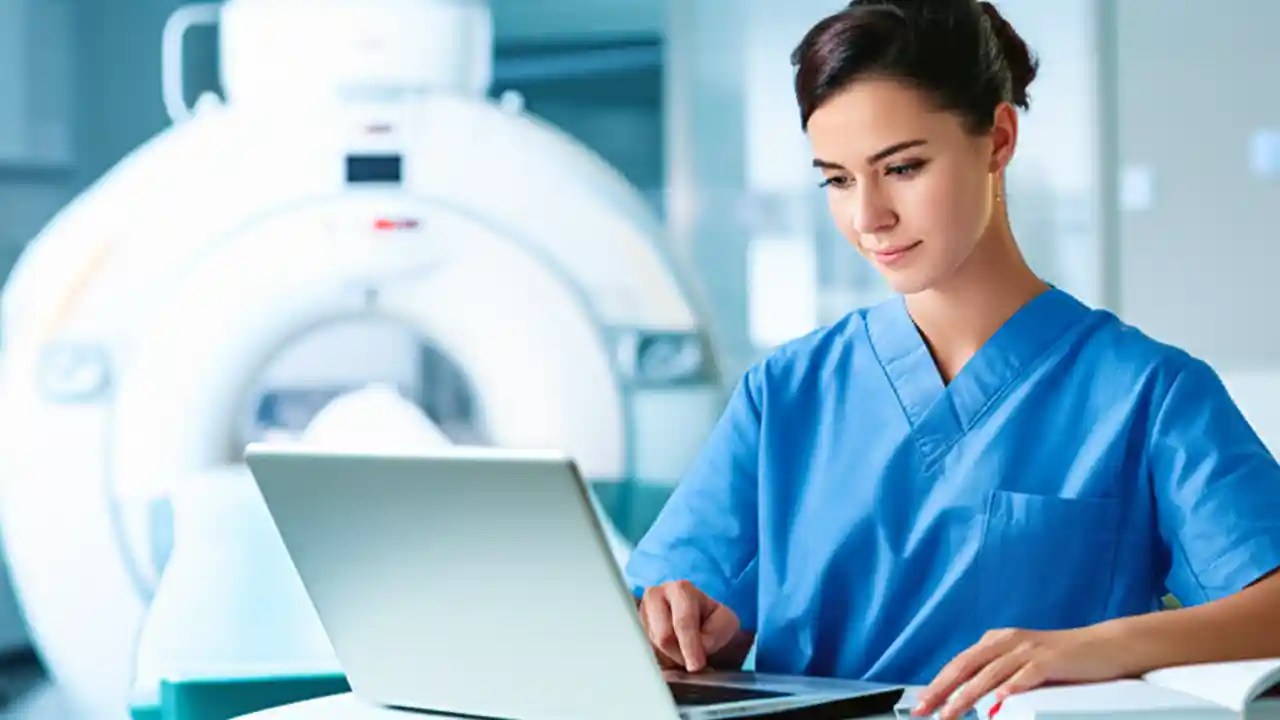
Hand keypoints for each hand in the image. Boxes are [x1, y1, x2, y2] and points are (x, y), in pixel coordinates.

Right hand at [638, 580, 740, 671]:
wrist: (702, 625)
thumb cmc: (713, 623)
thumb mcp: (726, 624)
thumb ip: (714, 635)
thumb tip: (697, 650)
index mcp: (680, 590)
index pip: (682, 622)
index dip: (690, 646)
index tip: (695, 665)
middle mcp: (655, 596)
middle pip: (662, 637)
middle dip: (680, 654)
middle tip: (692, 661)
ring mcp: (640, 614)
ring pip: (652, 648)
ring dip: (670, 659)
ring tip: (683, 653)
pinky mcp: (634, 631)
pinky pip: (643, 654)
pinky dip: (660, 662)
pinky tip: (670, 657)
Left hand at [913, 625, 1135, 719]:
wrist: (1104, 646)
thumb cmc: (1061, 659)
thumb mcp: (1021, 662)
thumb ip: (997, 674)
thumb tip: (971, 697)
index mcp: (997, 642)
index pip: (959, 663)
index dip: (937, 683)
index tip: (921, 704)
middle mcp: (1008, 641)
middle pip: (966, 666)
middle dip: (942, 690)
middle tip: (924, 710)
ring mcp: (1029, 649)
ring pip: (990, 673)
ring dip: (968, 695)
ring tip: (952, 713)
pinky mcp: (1050, 660)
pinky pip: (1026, 674)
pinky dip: (1010, 688)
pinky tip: (997, 701)